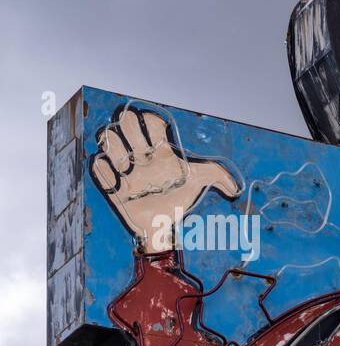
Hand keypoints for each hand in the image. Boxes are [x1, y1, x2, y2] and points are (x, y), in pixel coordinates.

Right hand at [90, 106, 241, 251]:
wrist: (161, 225)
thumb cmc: (179, 200)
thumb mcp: (200, 183)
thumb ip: (219, 176)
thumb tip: (236, 187)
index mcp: (160, 150)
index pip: (150, 121)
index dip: (151, 121)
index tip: (159, 136)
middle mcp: (140, 154)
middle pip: (125, 124)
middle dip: (130, 131)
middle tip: (140, 150)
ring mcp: (124, 168)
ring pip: (108, 140)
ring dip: (116, 149)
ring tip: (128, 168)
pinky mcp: (111, 184)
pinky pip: (98, 166)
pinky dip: (105, 170)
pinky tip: (119, 182)